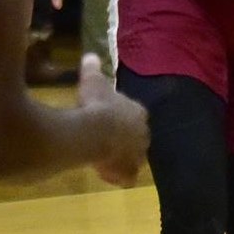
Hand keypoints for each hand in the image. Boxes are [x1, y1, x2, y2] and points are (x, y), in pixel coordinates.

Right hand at [76, 56, 149, 185]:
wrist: (94, 132)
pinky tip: (104, 173)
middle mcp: (143, 135)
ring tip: (104, 157)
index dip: (123, 117)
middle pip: (137, 137)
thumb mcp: (93, 82)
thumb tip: (90, 55)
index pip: (136, 114)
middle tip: (106, 139)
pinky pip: (125, 178)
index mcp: (138, 113)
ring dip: (121, 158)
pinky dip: (117, 177)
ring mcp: (137, 156)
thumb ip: (93, 70)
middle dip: (125, 139)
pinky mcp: (128, 173)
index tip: (110, 116)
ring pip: (132, 158)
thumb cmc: (96, 104)